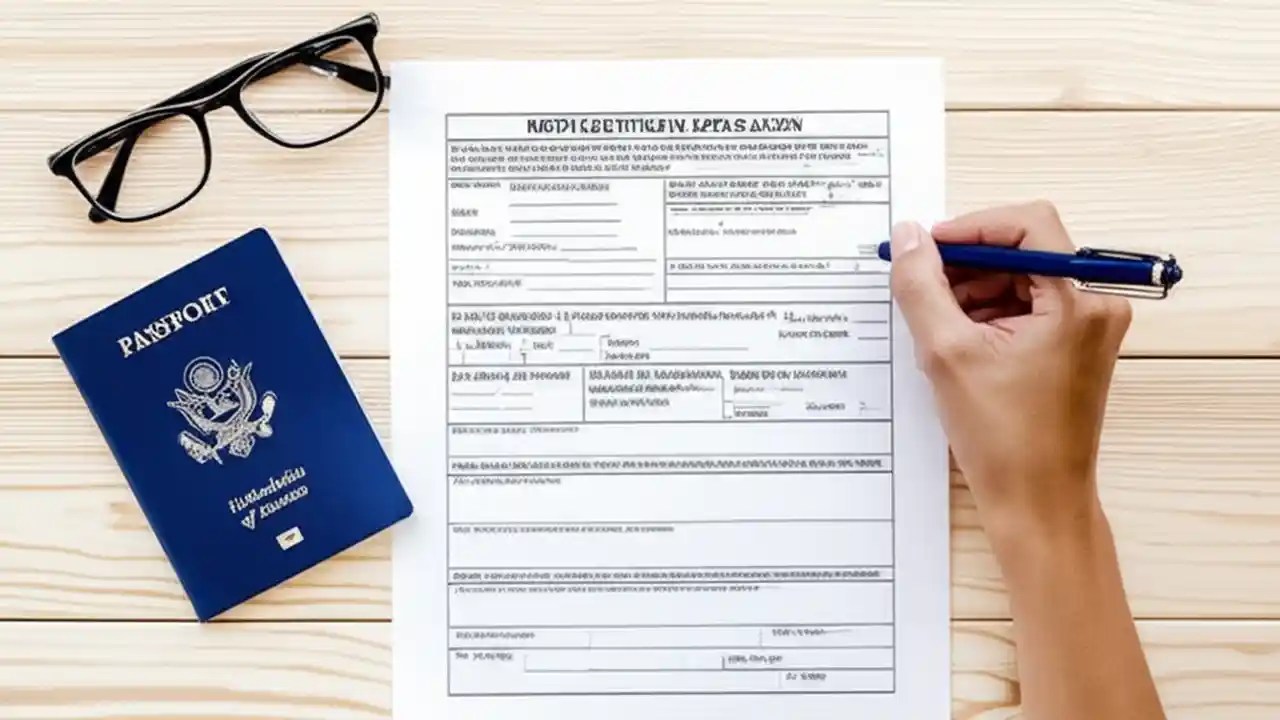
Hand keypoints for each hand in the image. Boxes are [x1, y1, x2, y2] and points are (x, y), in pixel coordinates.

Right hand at [888, 201, 1131, 548]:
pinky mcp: (1073, 348)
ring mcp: (1087, 329)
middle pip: (1024, 251)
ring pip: (1021, 279)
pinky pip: (1027, 307)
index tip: (927, 247)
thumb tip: (906, 238)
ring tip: (936, 326)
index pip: (1028, 224)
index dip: (971, 227)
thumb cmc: (1004, 439)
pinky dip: (988, 315)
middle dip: (967, 265)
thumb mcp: (946, 353)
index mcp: (1077, 302)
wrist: (1037, 503)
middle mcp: (1094, 307)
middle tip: (920, 285)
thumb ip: (921, 287)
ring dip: (974, 292)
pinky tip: (956, 343)